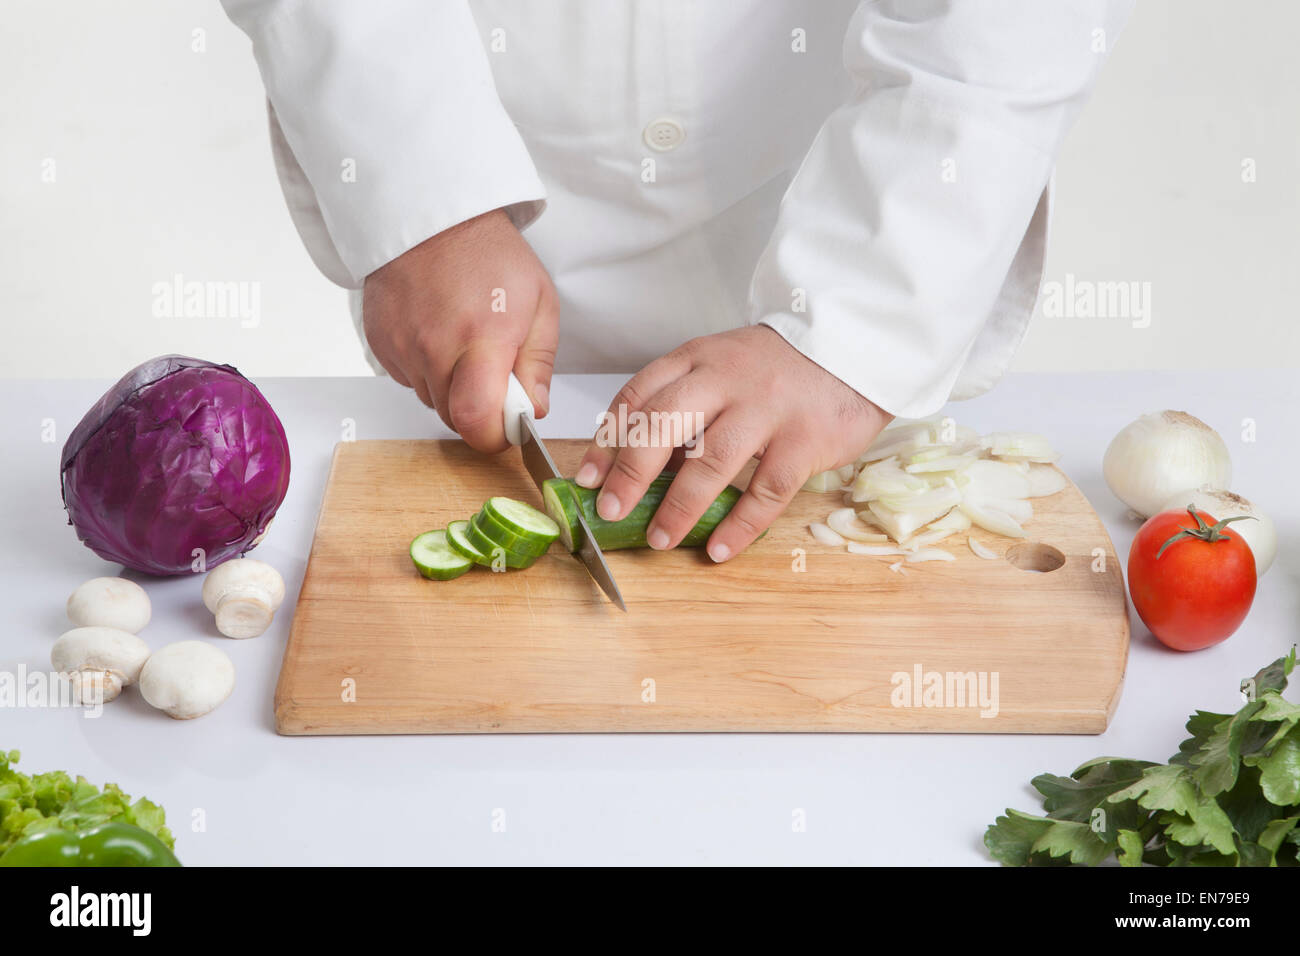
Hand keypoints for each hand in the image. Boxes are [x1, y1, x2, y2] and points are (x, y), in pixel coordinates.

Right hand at [362, 208, 557, 450]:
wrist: (432, 217)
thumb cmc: (492, 256)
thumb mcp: (539, 303)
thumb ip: (539, 364)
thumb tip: (532, 411)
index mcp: (482, 338)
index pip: (476, 419)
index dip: (493, 436)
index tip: (507, 426)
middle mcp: (435, 347)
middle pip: (454, 418)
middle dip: (478, 410)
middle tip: (493, 375)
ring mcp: (402, 346)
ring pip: (431, 400)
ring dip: (451, 388)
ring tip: (463, 343)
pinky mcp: (380, 343)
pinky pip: (408, 378)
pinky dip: (426, 369)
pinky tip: (438, 333)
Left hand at [575, 325, 892, 560]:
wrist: (851, 346)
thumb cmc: (777, 367)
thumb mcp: (721, 366)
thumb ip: (683, 404)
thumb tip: (637, 466)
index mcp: (698, 359)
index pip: (638, 395)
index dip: (607, 440)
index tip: (587, 478)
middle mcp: (726, 380)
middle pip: (664, 425)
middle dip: (631, 472)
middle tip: (611, 511)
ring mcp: (767, 410)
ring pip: (711, 461)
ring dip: (679, 506)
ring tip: (660, 539)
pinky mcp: (804, 441)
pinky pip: (765, 490)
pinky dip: (740, 525)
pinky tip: (720, 549)